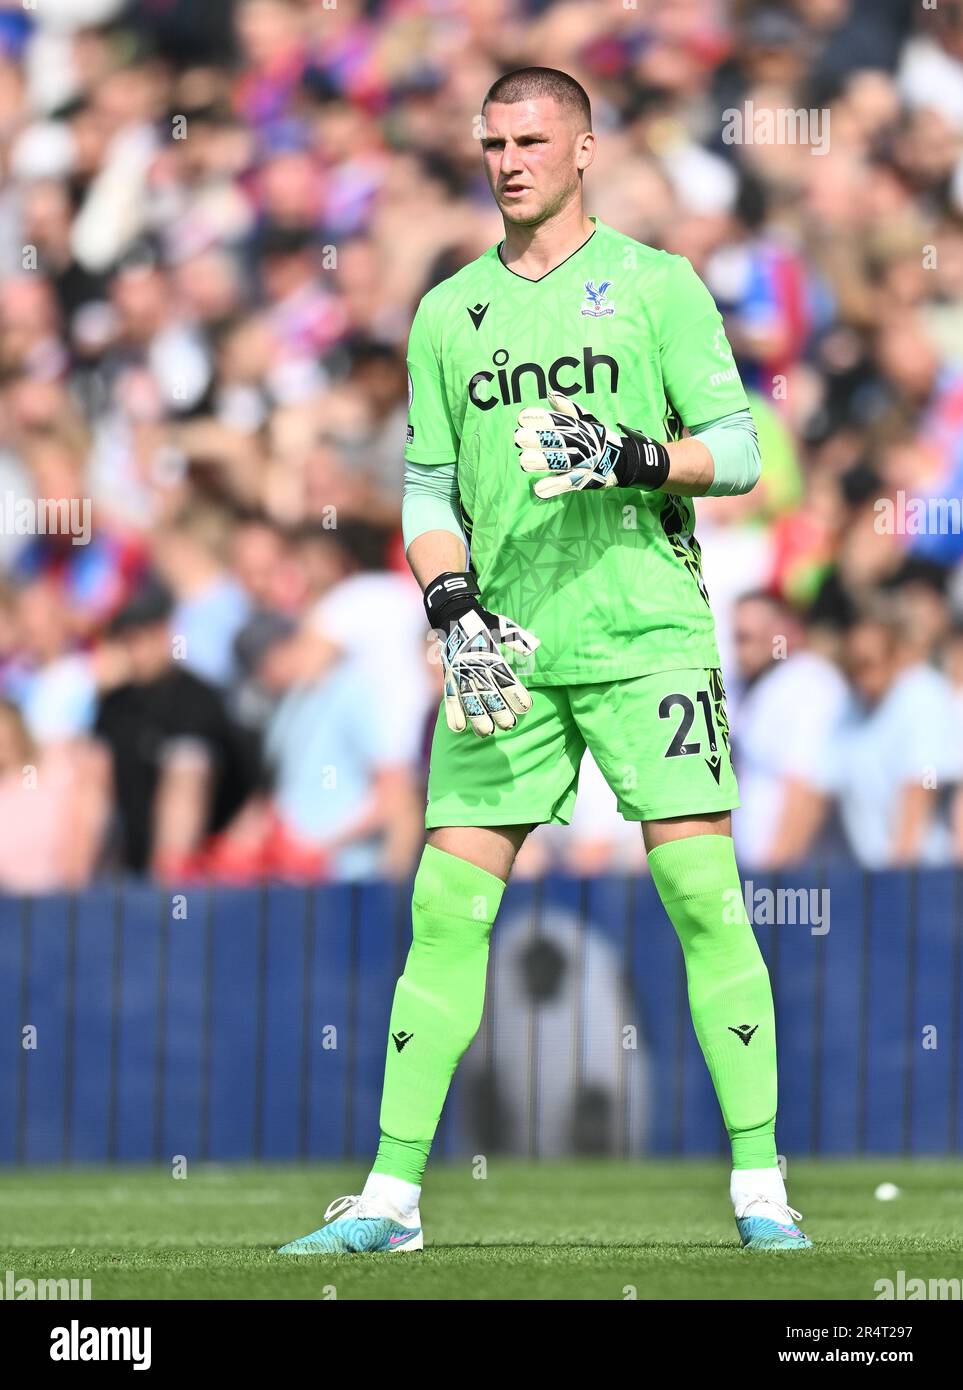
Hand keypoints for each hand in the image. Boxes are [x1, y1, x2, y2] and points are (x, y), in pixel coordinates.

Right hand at [423, 572, 539, 736]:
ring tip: (487, 732)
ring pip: (469, 700)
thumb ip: (518, 639)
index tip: (526, 708)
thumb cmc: (483, 622)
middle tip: (510, 725)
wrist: (453, 614)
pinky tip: (459, 728)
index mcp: (491, 655)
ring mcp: (460, 672)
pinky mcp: (449, 676)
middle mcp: (475, 666)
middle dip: (499, 712)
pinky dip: (452, 712)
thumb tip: (535, 647)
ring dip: (477, 718)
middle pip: (489, 694)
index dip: (516, 695)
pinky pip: (449, 696)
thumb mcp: (503, 626)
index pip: (507, 679)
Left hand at [515, 389, 669, 496]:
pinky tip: (539, 489)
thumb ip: (568, 409)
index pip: (558, 421)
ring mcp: (583, 463)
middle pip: (559, 440)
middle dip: (540, 439)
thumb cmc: (599, 440)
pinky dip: (554, 487)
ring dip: (544, 461)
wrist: (626, 461)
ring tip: (524, 460)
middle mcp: (581, 444)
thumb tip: (550, 394)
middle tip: (519, 437)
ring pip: (562, 461)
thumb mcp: (587, 421)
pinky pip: (568, 484)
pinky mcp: (584, 481)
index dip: (541, 419)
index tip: (522, 417)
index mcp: (579, 428)